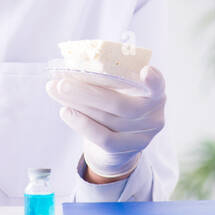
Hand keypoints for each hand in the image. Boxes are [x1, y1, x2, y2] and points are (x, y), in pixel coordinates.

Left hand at [46, 66, 165, 179]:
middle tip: (62, 82)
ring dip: (77, 104)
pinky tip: (66, 112)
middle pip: (119, 104)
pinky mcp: (127, 149)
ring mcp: (143, 135)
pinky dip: (81, 124)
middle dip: (87, 92)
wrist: (121, 144)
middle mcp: (153, 114)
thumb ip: (110, 79)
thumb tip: (73, 65)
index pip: (157, 86)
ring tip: (56, 91)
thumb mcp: (123, 90)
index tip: (145, 71)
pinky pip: (102, 138)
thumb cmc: (119, 105)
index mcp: (155, 92)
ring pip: (106, 119)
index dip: (153, 80)